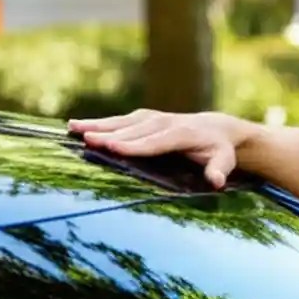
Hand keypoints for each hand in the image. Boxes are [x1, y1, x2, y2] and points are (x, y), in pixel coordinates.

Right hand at [68, 109, 248, 188]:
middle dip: (111, 135)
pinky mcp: (143, 117)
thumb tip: (216, 182)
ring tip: (74, 129)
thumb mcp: (224, 160)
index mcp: (182, 134)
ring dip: (98, 125)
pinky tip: (75, 126)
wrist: (217, 128)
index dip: (135, 145)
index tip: (115, 148)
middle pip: (134, 131)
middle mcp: (164, 122)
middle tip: (87, 140)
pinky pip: (119, 120)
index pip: (156, 141)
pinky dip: (98, 122)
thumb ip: (219, 170)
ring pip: (123, 122)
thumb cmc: (218, 150)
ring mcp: (152, 118)